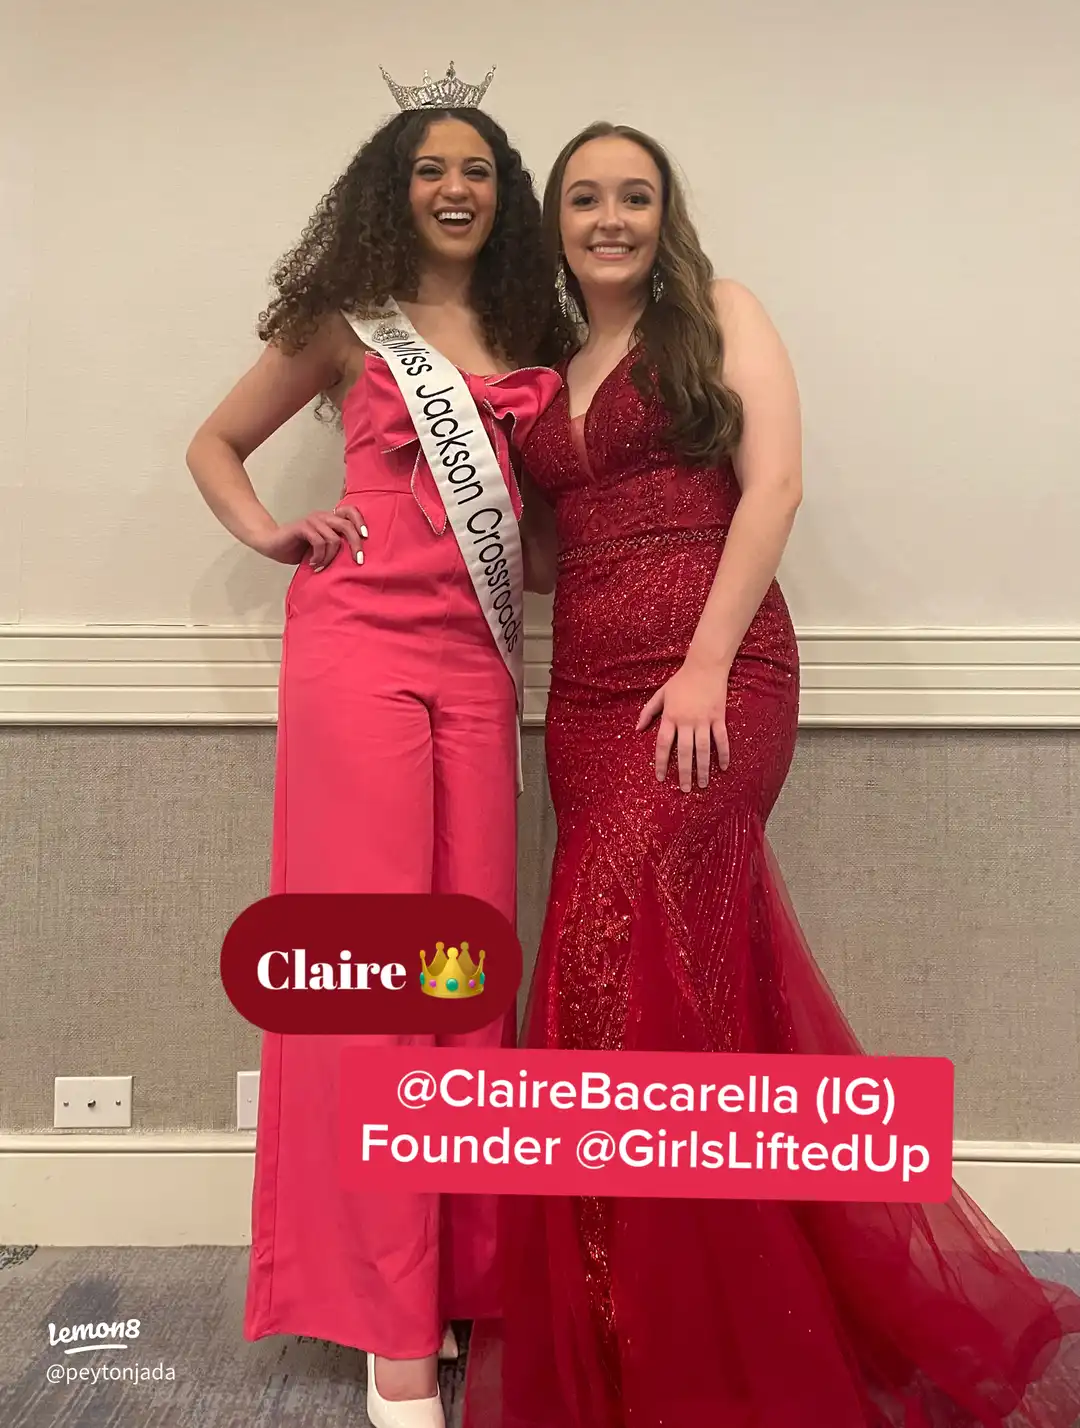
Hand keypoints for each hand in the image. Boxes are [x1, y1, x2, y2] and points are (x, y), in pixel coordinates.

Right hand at [251, 504, 367, 571]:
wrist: (273, 545)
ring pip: (334, 539)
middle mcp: (322, 516)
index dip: (361, 522)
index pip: (350, 511)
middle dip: (356, 545)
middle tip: (358, 561)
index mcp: (329, 519)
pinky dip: (319, 556)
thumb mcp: (322, 549)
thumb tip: (357, 556)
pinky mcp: (302, 527)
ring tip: (322, 566)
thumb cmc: (298, 549)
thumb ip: (336, 546)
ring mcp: (312, 521)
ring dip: (330, 557)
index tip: (366, 538)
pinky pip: (319, 542)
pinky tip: (313, 564)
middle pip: (347, 525)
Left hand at [636, 656, 730, 790]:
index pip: (663, 744)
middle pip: (685, 752)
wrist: (705, 667)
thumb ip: (648, 711)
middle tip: (684, 789)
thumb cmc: (681, 681)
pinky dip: (723, 754)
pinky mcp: (718, 718)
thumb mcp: (660, 694)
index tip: (661, 778)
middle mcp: (686, 721)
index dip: (661, 762)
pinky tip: (723, 768)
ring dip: (703, 769)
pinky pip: (721, 739)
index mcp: (670, 717)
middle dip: (684, 772)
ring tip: (702, 785)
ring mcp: (704, 720)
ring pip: (703, 749)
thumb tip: (638, 729)